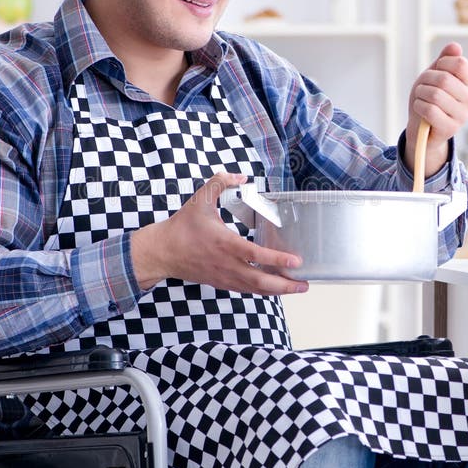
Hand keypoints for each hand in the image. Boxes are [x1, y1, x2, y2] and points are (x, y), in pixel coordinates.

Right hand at [131, 171, 308, 295]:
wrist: (162, 252)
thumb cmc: (182, 226)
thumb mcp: (200, 199)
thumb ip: (220, 182)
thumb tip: (241, 176)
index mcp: (224, 243)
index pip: (255, 256)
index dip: (277, 260)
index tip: (296, 261)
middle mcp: (226, 264)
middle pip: (260, 282)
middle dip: (285, 285)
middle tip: (305, 283)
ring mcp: (224, 277)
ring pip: (255, 290)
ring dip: (278, 290)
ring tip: (297, 287)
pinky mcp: (221, 283)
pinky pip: (246, 290)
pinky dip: (262, 290)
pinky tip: (275, 287)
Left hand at [405, 42, 467, 176]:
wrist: (422, 128)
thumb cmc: (428, 99)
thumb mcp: (435, 75)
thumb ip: (445, 60)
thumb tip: (455, 46)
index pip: (460, 64)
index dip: (441, 64)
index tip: (434, 71)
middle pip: (444, 79)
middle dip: (425, 80)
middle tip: (422, 87)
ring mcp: (463, 115)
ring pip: (435, 94)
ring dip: (420, 94)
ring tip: (421, 99)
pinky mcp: (451, 128)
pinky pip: (429, 110)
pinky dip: (418, 106)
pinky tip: (420, 110)